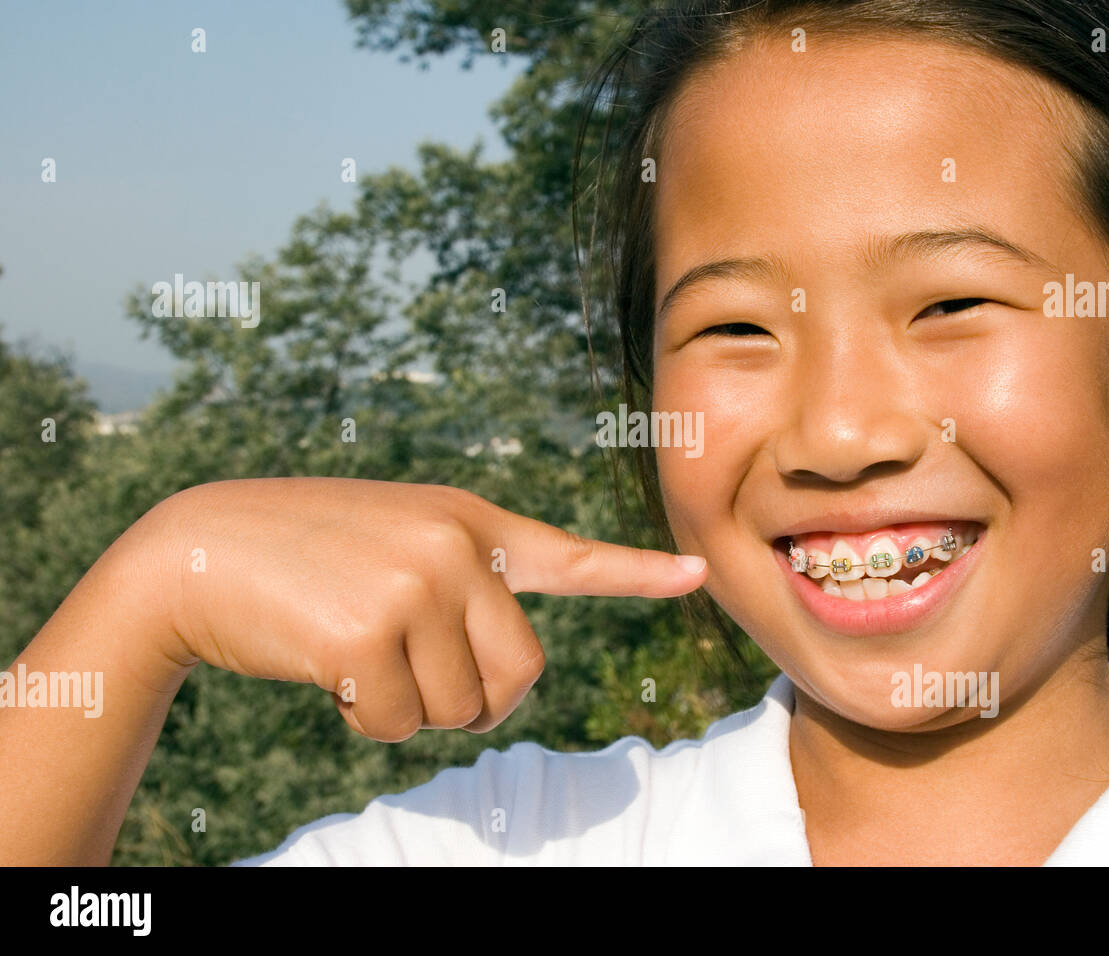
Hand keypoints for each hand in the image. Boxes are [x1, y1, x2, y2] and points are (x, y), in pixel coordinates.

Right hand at [146, 478, 706, 738]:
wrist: (197, 550)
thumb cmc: (300, 558)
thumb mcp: (394, 546)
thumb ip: (459, 589)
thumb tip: (503, 684)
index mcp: (468, 523)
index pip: (568, 556)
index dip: (635, 573)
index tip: (695, 575)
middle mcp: (456, 546)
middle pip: (520, 675)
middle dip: (472, 699)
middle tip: (412, 675)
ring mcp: (416, 585)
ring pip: (458, 707)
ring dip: (406, 705)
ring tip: (352, 646)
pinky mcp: (369, 632)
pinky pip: (397, 725)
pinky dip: (360, 719)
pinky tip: (324, 666)